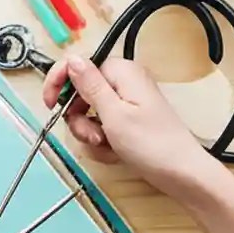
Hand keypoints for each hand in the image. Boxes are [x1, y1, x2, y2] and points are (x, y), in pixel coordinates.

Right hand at [43, 55, 231, 205]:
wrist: (182, 174)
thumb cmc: (152, 144)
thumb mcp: (114, 114)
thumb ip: (90, 85)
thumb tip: (72, 59)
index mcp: (122, 72)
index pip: (78, 65)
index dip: (60, 82)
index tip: (51, 105)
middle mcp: (124, 83)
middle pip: (81, 93)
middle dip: (80, 118)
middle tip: (92, 135)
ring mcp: (127, 104)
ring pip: (89, 114)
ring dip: (91, 134)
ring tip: (107, 146)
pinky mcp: (129, 123)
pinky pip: (103, 128)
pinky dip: (104, 143)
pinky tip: (116, 153)